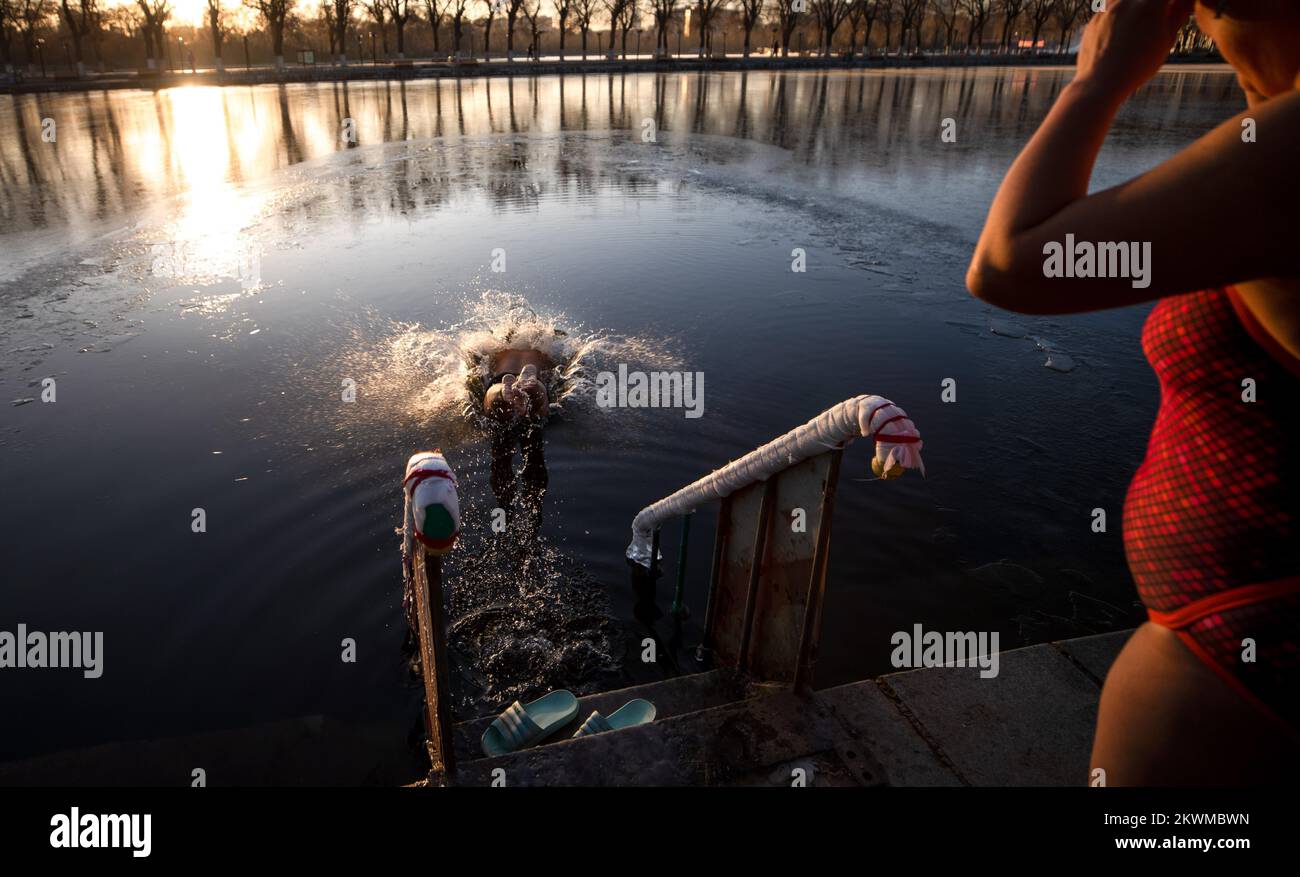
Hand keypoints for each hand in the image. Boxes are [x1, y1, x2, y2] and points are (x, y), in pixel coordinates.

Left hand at [1075, 0, 1195, 98]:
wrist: (1101, 83)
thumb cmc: (1138, 66)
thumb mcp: (1165, 41)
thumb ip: (1177, 15)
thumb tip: (1186, 0)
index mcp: (1150, 5)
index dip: (1170, 3)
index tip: (1171, 9)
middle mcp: (1127, 1)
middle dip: (1152, 5)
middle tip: (1156, 18)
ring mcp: (1108, 8)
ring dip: (1134, 5)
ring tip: (1138, 21)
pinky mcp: (1094, 19)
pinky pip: (1108, 8)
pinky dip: (1118, 13)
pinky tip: (1120, 31)